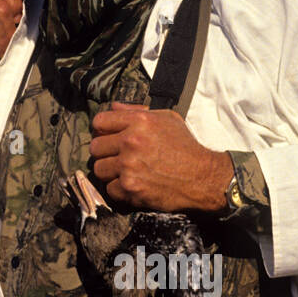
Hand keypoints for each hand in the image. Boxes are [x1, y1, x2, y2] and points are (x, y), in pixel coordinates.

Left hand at [90, 103, 232, 210]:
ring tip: (125, 171)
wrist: (202, 177)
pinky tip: (133, 184)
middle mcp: (131, 142)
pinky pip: (110, 189)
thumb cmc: (186, 147)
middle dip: (105, 152)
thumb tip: (113, 107)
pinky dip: (119, 189)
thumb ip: (137, 111)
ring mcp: (129, 167)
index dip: (101, 130)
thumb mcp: (167, 119)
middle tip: (117, 157)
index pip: (99, 122)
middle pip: (95, 147)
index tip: (108, 137)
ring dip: (110, 172)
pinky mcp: (131, 189)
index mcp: (138, 122)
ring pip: (99, 169)